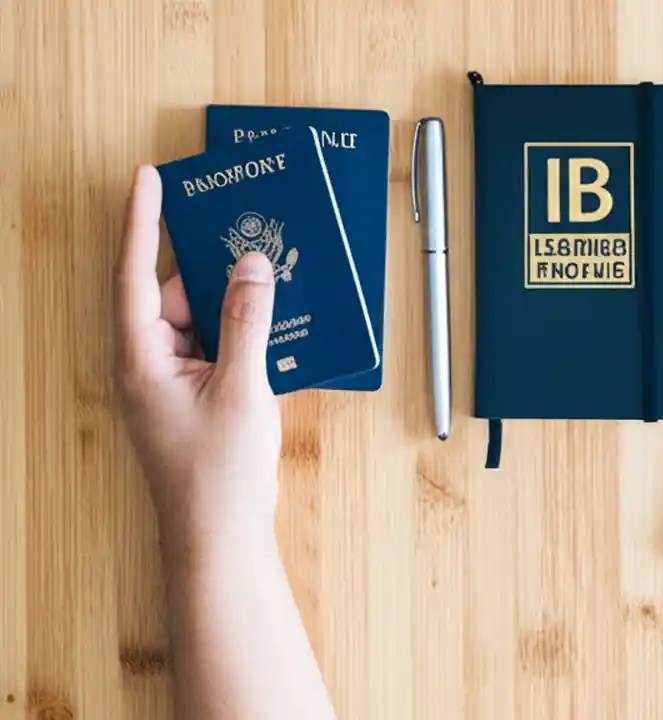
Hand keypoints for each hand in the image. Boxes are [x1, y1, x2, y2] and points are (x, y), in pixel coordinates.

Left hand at [113, 165, 281, 559]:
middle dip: (213, 269)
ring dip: (234, 306)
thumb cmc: (218, 473)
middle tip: (252, 235)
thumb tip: (251, 264)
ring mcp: (169, 383)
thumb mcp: (242, 387)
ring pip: (199, 322)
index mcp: (140, 357)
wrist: (219, 539)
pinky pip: (214, 349)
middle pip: (175, 296)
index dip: (141, 222)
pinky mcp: (192, 399)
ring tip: (275, 282)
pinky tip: (275, 328)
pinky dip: (240, 335)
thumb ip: (247, 320)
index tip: (148, 178)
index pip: (134, 274)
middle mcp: (147, 364)